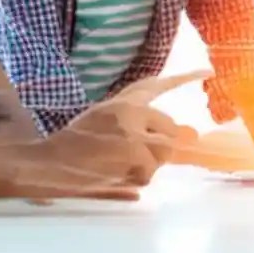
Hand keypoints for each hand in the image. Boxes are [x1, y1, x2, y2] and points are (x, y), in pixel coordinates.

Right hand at [10, 70, 210, 198]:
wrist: (46, 163)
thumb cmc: (73, 149)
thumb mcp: (104, 127)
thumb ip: (142, 128)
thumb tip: (191, 135)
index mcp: (121, 102)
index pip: (157, 86)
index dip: (184, 78)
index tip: (207, 71)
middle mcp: (130, 110)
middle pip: (169, 131)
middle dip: (158, 149)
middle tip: (128, 159)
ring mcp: (132, 130)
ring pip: (162, 154)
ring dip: (145, 167)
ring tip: (115, 168)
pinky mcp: (132, 150)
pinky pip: (149, 173)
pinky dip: (135, 181)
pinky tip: (111, 176)